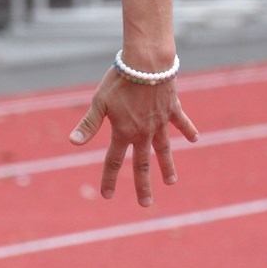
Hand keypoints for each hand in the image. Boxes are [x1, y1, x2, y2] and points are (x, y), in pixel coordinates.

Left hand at [69, 70, 198, 205]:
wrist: (147, 63)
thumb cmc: (119, 80)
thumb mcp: (99, 102)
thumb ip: (88, 124)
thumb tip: (72, 143)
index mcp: (124, 131)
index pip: (114, 160)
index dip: (109, 178)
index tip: (107, 196)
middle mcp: (143, 132)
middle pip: (142, 163)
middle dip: (143, 185)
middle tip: (146, 204)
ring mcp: (160, 122)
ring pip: (164, 149)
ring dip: (167, 166)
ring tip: (171, 182)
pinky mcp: (172, 108)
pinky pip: (181, 122)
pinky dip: (188, 130)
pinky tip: (195, 139)